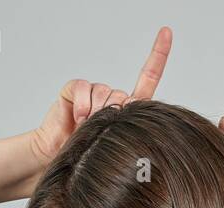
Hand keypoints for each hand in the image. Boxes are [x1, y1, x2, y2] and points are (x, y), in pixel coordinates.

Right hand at [29, 26, 172, 165]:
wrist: (57, 157)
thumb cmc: (88, 156)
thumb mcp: (116, 144)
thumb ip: (128, 125)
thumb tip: (128, 106)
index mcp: (127, 109)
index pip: (147, 78)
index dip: (157, 55)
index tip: (166, 33)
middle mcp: (111, 97)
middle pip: (122, 95)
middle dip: (112, 115)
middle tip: (100, 133)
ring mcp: (93, 93)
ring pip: (104, 92)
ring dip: (96, 113)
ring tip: (87, 129)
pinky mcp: (75, 89)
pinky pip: (85, 88)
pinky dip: (83, 104)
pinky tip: (77, 118)